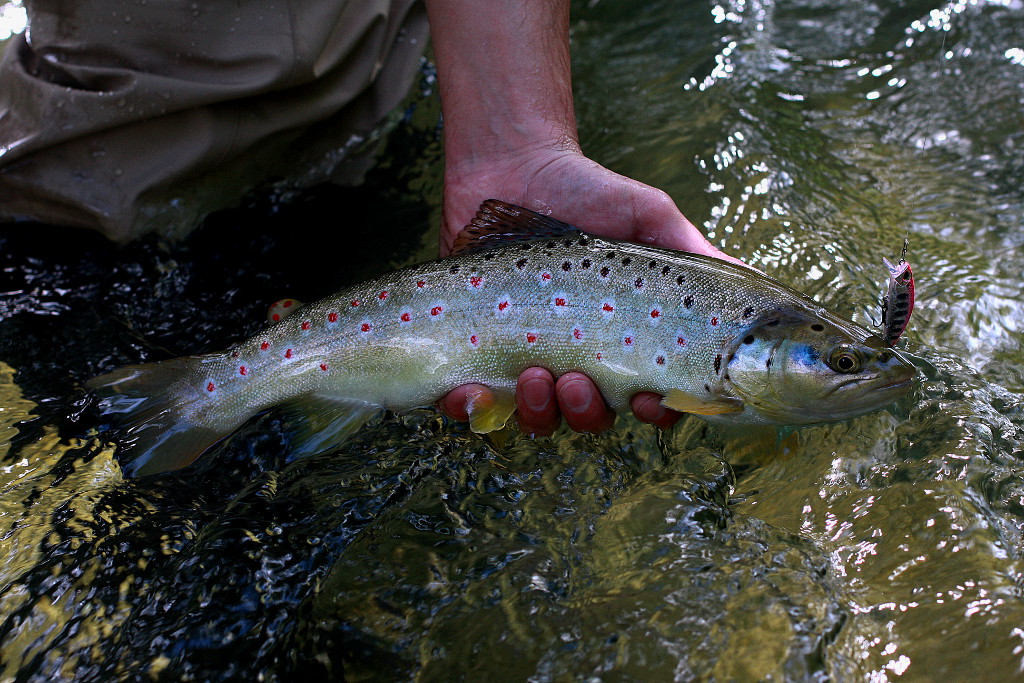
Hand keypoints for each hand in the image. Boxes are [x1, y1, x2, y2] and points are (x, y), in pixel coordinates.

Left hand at [436, 146, 730, 432]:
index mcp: (623, 339)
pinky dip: (472, 409)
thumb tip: (758, 285)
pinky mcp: (473, 351)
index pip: (649, 398)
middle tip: (578, 380)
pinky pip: (473, 402)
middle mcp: (578, 357)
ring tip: (534, 375)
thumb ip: (695, 253)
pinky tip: (470, 394)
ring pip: (538, 419)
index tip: (651, 401)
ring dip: (539, 412)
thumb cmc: (588, 191)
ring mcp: (525, 357)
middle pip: (592, 418)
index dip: (656, 413)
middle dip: (588, 412)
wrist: (512, 164)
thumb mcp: (651, 218)